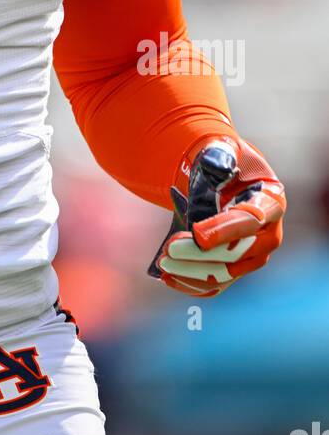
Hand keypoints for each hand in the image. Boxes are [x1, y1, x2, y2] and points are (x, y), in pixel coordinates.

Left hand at [149, 137, 284, 295]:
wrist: (223, 177)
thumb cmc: (225, 161)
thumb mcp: (224, 150)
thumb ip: (220, 156)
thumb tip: (216, 168)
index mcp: (272, 200)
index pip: (253, 220)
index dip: (226, 229)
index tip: (197, 234)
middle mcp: (269, 233)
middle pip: (239, 253)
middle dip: (202, 254)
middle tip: (168, 250)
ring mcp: (255, 254)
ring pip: (226, 273)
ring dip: (193, 272)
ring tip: (163, 262)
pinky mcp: (237, 267)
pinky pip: (218, 283)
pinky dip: (193, 284)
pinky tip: (168, 277)